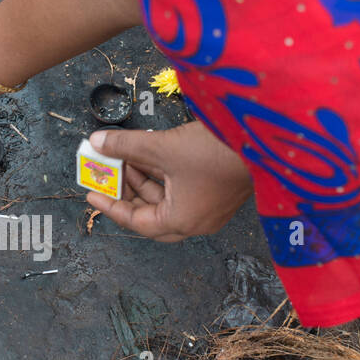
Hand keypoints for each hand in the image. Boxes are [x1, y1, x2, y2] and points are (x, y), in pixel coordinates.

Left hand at [86, 122, 252, 240]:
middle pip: (151, 214)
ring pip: (168, 199)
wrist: (266, 137)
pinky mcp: (220, 192)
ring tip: (129, 156)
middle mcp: (197, 221)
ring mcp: (211, 208)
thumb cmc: (217, 151)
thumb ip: (126, 146)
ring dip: (147, 180)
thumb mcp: (162, 148)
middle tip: (111, 175)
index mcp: (181, 221)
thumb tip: (98, 143)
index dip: (111, 205)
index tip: (92, 194)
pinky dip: (166, 176)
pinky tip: (153, 155)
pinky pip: (183, 190)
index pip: (135, 221)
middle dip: (128, 193)